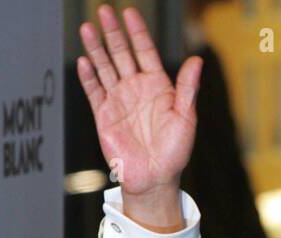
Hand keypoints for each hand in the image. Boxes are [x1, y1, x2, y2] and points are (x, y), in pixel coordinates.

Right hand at [76, 4, 201, 229]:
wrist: (155, 178)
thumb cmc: (174, 152)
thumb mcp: (186, 118)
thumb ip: (187, 88)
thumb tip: (196, 61)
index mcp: (157, 86)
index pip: (145, 51)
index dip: (137, 32)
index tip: (129, 12)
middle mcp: (136, 89)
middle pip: (121, 53)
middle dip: (113, 32)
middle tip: (104, 10)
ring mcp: (118, 100)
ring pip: (105, 67)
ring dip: (96, 48)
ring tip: (88, 28)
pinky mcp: (104, 115)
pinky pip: (94, 91)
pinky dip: (88, 77)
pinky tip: (84, 61)